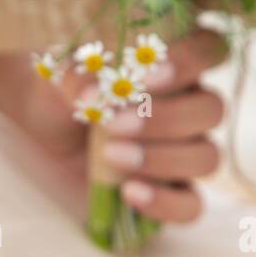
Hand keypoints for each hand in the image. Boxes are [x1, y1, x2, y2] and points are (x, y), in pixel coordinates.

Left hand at [9, 29, 228, 223]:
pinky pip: (191, 206)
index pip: (210, 50)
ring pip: (207, 158)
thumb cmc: (62, 92)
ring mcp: (184, 152)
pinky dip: (165, 202)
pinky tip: (129, 193)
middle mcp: (189, 106)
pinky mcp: (169, 193)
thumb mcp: (60, 75)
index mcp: (175, 64)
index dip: (190, 62)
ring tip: (111, 156)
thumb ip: (78, 75)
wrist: (44, 133)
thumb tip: (95, 93)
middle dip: (165, 119)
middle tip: (113, 125)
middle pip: (212, 110)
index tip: (147, 75)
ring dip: (163, 159)